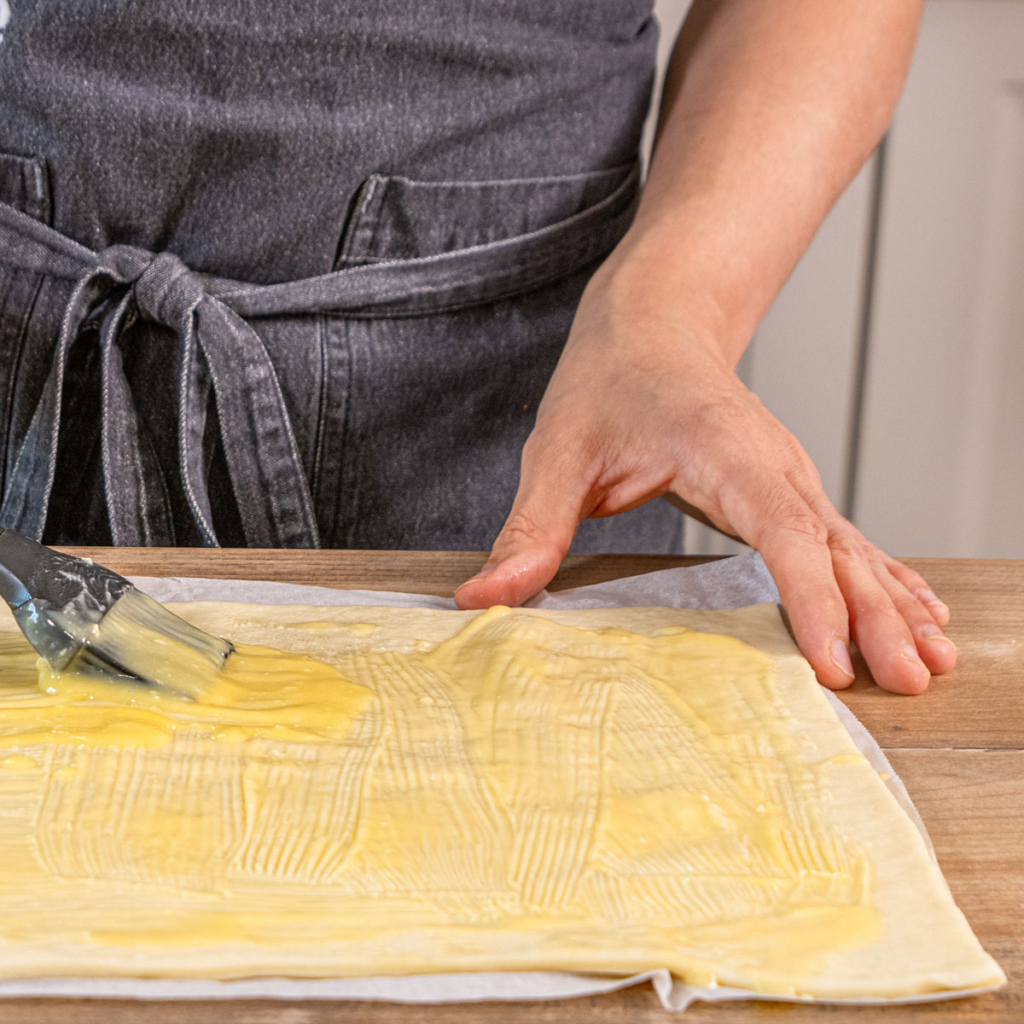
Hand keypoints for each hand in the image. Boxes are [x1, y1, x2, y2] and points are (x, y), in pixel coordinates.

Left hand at [454, 281, 954, 694]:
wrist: (654, 319)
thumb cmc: (609, 378)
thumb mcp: (557, 451)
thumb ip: (531, 529)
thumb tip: (483, 597)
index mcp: (726, 450)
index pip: (782, 530)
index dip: (809, 596)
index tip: (829, 657)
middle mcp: (775, 466)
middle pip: (835, 550)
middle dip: (872, 619)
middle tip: (899, 684)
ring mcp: (791, 479)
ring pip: (853, 551)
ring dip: (893, 608)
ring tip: (925, 668)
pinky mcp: (790, 493)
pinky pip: (847, 545)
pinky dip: (886, 584)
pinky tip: (921, 621)